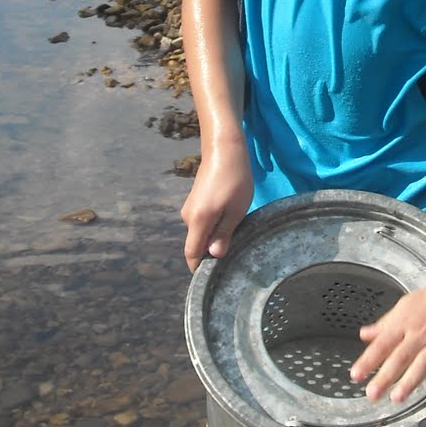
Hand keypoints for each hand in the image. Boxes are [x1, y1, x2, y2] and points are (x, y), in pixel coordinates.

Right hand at [181, 145, 252, 270]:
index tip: (214, 277)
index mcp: (198, 221)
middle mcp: (188, 217)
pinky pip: (203, 222)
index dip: (200, 268)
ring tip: (237, 229)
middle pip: (197, 244)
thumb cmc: (234, 179)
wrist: (224, 149)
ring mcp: (190, 208)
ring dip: (216, 236)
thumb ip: (224, 234)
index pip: (192, 254)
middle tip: (236, 250)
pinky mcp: (195, 201)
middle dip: (212, 251)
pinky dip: (214, 225)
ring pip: (201, 232)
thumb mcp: (236, 210)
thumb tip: (214, 255)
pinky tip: (231, 217)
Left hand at [349, 274, 425, 405]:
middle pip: (400, 357)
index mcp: (405, 323)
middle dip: (385, 376)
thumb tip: (364, 334)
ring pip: (424, 363)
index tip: (356, 375)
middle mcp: (421, 333)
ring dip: (410, 381)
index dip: (368, 360)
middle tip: (372, 394)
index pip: (382, 344)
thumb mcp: (405, 306)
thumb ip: (385, 324)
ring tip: (397, 398)